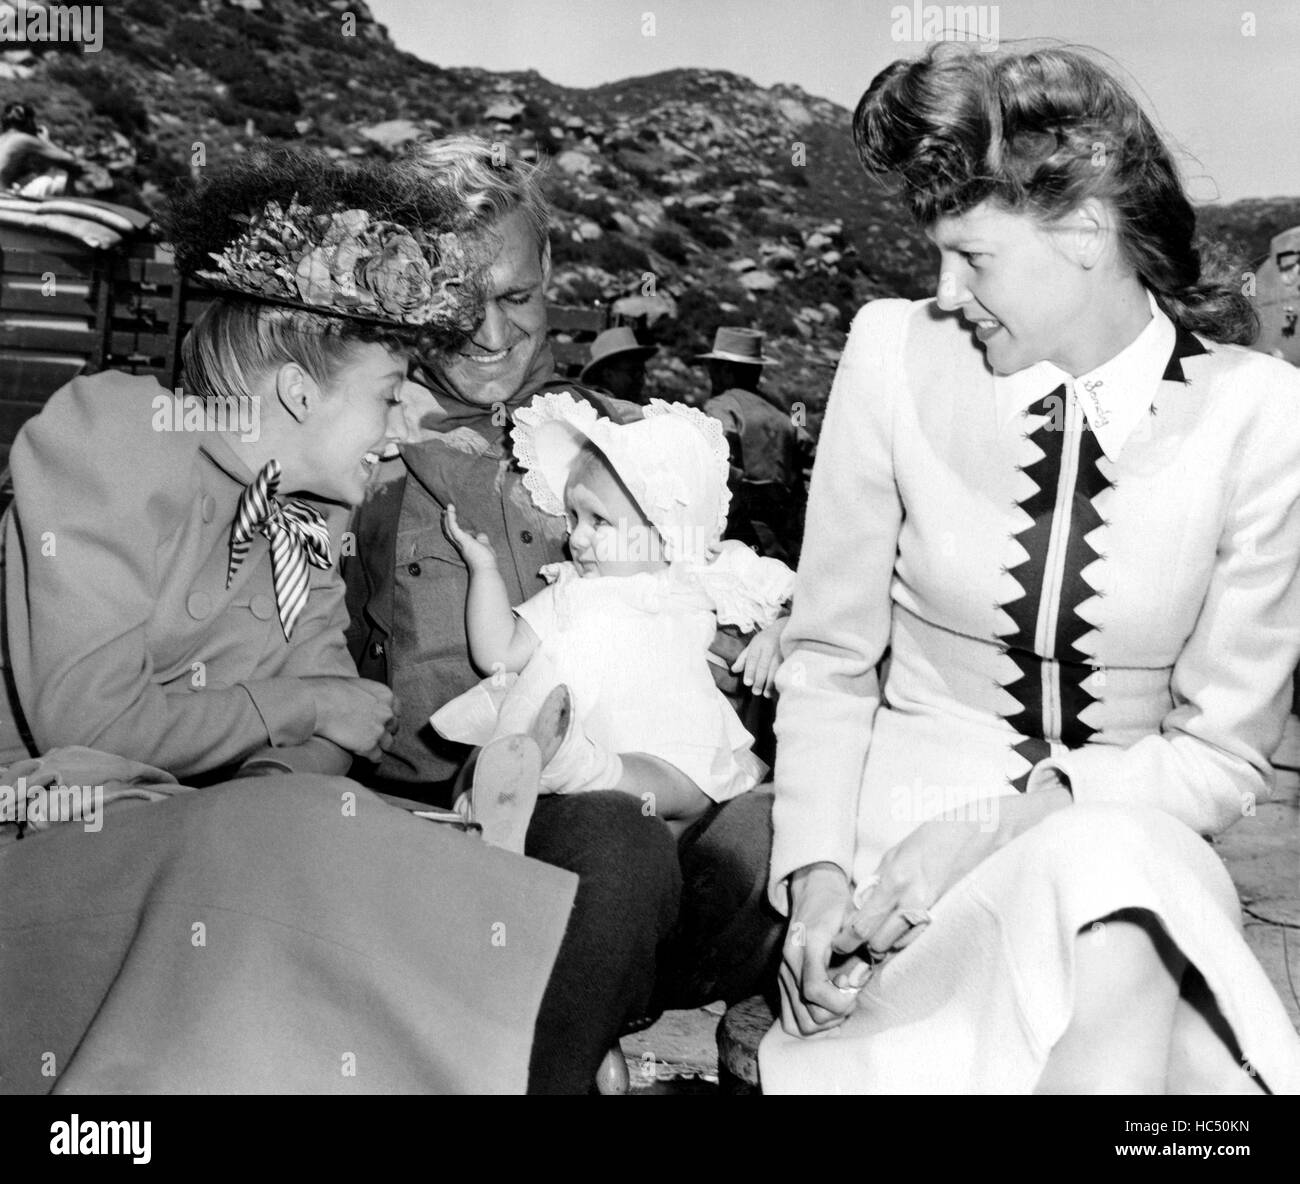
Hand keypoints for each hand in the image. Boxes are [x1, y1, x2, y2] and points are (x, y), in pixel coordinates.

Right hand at [305, 677, 397, 762]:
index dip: (387, 717)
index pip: (396, 710)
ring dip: (378, 745)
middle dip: (384, 731)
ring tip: (366, 745)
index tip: (380, 721)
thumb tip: (366, 702)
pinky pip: (377, 757)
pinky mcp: (369, 746)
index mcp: (385, 695)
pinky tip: (361, 753)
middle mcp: (386, 713)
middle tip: (370, 733)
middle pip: (393, 728)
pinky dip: (370, 757)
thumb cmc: (329, 692)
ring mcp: (379, 730)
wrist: (316, 705)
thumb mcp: (355, 685)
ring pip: (388, 744)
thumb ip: (368, 695)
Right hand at [443, 504, 497, 571]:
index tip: (452, 518)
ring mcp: (460, 542)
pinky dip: (451, 518)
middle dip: (447, 521)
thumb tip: (481, 535)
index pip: (455, 535)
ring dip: (448, 518)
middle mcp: (460, 544)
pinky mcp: (462, 540)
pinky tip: (450, 510)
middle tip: (445, 511)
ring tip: (448, 507)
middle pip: (449, 531)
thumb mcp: (484, 546)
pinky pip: (453, 527)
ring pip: (449, 529)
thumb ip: (482, 540)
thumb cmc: (486, 561)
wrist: (486, 570)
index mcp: (465, 546)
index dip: (452, 526)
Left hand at [730, 617, 786, 697]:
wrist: (785, 627)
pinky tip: (778, 688)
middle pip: (764, 665)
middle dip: (759, 680)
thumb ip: (744, 658)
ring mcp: (781, 651)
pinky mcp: (791, 655)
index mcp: (759, 644)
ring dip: (770, 682)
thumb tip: (733, 670)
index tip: (747, 683)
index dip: (750, 671)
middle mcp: (770, 647)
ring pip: (775, 669)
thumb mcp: (753, 645)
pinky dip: (781, 679)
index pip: (752, 658)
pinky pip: (785, 669)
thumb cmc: (766, 639)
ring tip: (766, 694)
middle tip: (755, 692)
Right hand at [779, 862, 863, 1037]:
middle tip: (851, 995)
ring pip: (800, 1024)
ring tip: (841, 1003)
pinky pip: (790, 1020)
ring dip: (826, 1022)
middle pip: (809, 1015)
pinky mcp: (782, 982)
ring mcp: (783, 974)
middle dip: (837, 1013)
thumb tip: (859, 978)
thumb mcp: (853, 917)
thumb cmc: (836, 905)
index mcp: (807, 945)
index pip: (814, 990)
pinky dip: (810, 1023)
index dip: (840, 1001)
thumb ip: (859, 946)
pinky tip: (827, 1008)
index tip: (855, 990)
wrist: (812, 890)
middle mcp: (789, 962)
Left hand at [835, 787, 1071, 957]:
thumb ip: (878, 880)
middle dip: (867, 945)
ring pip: (902, 947)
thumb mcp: (898, 852)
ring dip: (891, 944)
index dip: (846, 940)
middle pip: (879, 943)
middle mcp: (913, 901)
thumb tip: (862, 905)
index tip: (839, 945)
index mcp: (895, 880)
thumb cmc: (938, 836)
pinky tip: (911, 930)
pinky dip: (913, 940)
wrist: (984, 831)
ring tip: (889, 933)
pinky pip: (923, 941)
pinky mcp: (951, 919)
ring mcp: (935, 913)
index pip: (862, 924)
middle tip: (860, 943)